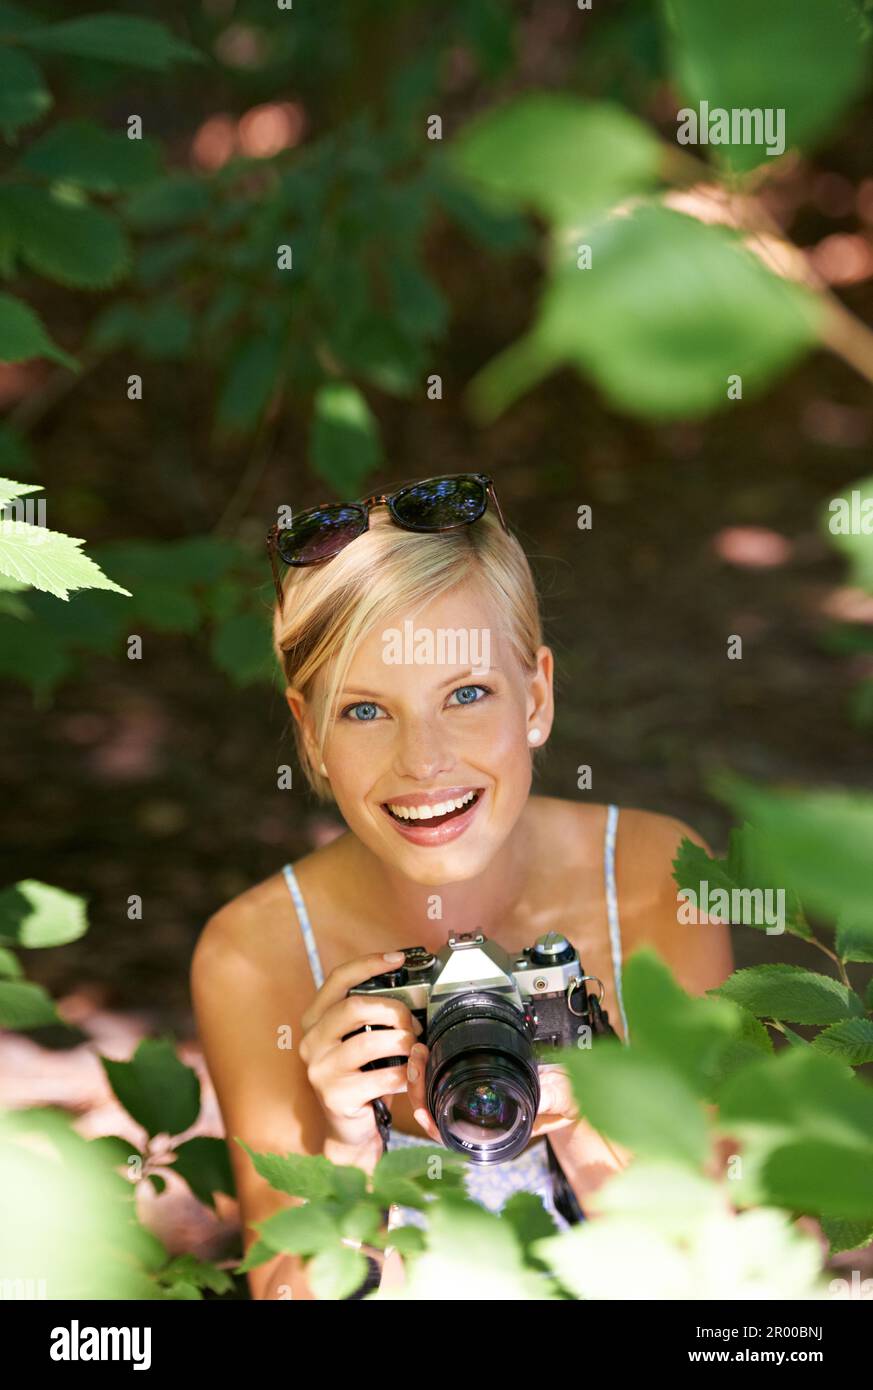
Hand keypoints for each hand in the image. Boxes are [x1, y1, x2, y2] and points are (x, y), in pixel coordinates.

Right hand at [298, 951, 423, 1151]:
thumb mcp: (360, 1040)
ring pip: (370, 1041)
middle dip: (394, 1010)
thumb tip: (411, 992)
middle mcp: (312, 1042)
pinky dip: (407, 1074)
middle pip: (355, 1007)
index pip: (338, 979)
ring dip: (403, 1043)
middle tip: (412, 1024)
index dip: (369, 964)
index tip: (397, 958)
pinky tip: (411, 1076)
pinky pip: (384, 1077)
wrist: (349, 1130)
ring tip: (414, 1050)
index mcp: (316, 1020)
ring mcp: (321, 1070)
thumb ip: (371, 1016)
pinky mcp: (337, 1096)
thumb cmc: (361, 1077)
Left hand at [404, 1049, 578, 1144]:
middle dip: (418, 1089)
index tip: (422, 1110)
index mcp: (494, 1134)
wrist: (567, 1093)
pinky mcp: (473, 1085)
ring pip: (434, 1097)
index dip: (433, 1126)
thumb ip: (550, 1100)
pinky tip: (429, 1054)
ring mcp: (472, 1104)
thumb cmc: (564, 1102)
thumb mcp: (561, 1100)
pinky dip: (432, 1069)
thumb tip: (537, 1098)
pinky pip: (443, 1082)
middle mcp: (478, 1122)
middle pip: (434, 1113)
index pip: (454, 1136)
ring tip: (419, 1053)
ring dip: (421, 1076)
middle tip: (417, 1060)